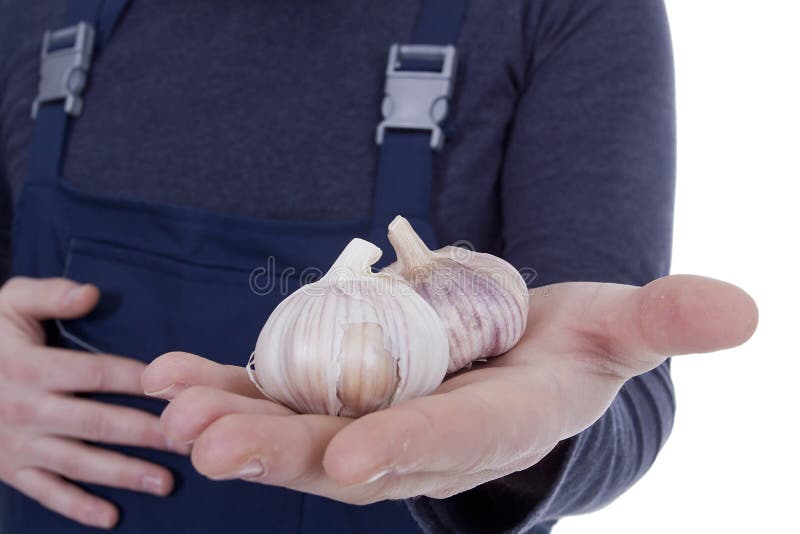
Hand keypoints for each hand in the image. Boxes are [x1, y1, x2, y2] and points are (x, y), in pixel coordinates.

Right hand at [0, 277, 187, 528]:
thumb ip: (49, 295)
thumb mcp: (8, 304)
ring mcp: (18, 445)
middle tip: (188, 443)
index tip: (178, 389)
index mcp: (31, 368)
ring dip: (123, 474)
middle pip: (97, 423)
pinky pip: (46, 492)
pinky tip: (110, 516)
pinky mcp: (9, 470)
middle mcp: (27, 409)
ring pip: (79, 462)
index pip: (96, 374)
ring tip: (165, 483)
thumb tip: (91, 293)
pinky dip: (77, 506)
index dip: (139, 380)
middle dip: (146, 434)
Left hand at [142, 275, 756, 503]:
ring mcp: (372, 419)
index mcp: (494, 425)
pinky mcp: (336, 395)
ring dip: (238, 422)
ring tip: (178, 410)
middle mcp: (425, 436)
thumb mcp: (615, 330)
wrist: (512, 368)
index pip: (454, 442)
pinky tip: (174, 373)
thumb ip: (663, 321)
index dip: (411, 447)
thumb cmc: (564, 352)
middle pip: (355, 452)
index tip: (360, 456)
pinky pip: (276, 394)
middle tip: (216, 446)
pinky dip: (226, 385)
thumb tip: (740, 308)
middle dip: (287, 453)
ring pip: (301, 432)